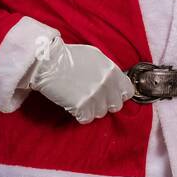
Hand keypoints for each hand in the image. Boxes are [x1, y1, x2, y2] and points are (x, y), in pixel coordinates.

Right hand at [20, 35, 135, 122]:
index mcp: (112, 71)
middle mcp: (107, 85)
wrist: (48, 62)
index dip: (119, 94)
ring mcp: (95, 97)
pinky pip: (87, 119)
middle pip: (115, 106)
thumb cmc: (69, 56)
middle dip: (105, 103)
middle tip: (93, 98)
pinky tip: (73, 104)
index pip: (128, 92)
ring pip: (101, 114)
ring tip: (81, 99)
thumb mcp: (95, 56)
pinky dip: (80, 115)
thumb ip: (108, 70)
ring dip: (92, 109)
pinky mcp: (82, 107)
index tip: (111, 95)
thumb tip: (115, 81)